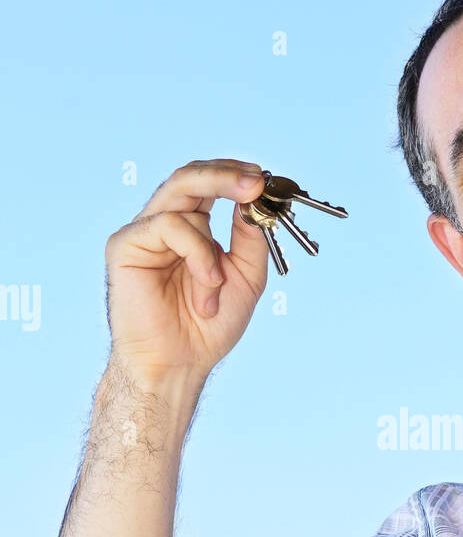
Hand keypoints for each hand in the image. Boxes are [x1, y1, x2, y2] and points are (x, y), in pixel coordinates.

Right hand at [104, 158, 269, 389]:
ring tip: (216, 288)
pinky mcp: (125, 244)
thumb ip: (250, 235)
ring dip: (211, 248)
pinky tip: (205, 288)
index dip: (234, 174)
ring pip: (183, 197)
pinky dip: (198, 255)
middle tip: (255, 181)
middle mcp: (164, 224)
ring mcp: (143, 232)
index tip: (263, 177)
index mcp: (190, 229)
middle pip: (190, 176)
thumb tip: (254, 196)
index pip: (208, 185)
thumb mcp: (246, 275)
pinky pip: (169, 225)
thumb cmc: (209, 326)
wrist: (180, 363)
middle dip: (225, 174)